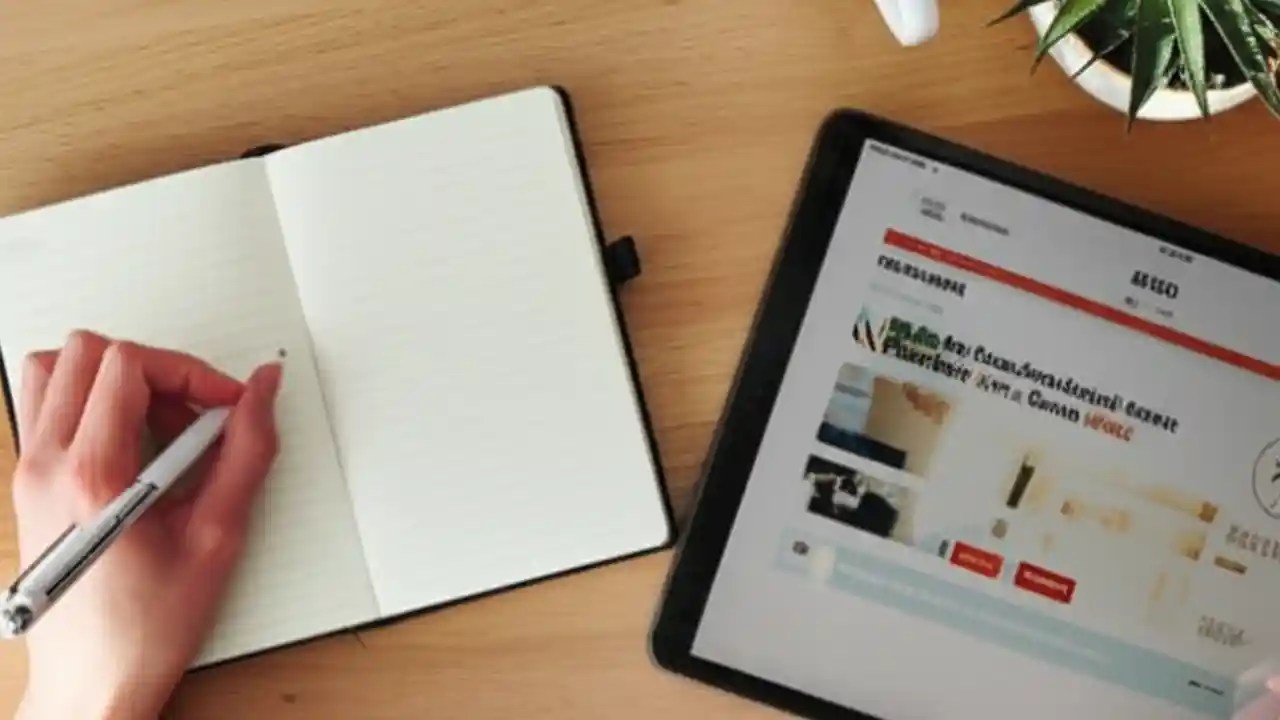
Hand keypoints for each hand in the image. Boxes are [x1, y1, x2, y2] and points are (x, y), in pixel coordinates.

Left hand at [12, 331, 281, 719]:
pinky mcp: (28, 483)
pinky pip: (50, 408)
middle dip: (157, 369)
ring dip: (117, 380)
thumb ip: (248, 452)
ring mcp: (29, 472)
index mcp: (91, 475)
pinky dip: (95, 406)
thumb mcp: (218, 536)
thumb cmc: (144, 627)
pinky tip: (134, 449)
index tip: (226, 405)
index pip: (130, 365)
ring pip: (58, 370)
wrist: (92, 681)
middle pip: (89, 353)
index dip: (191, 371)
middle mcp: (46, 464)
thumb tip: (262, 393)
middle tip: (194, 415)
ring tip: (160, 426)